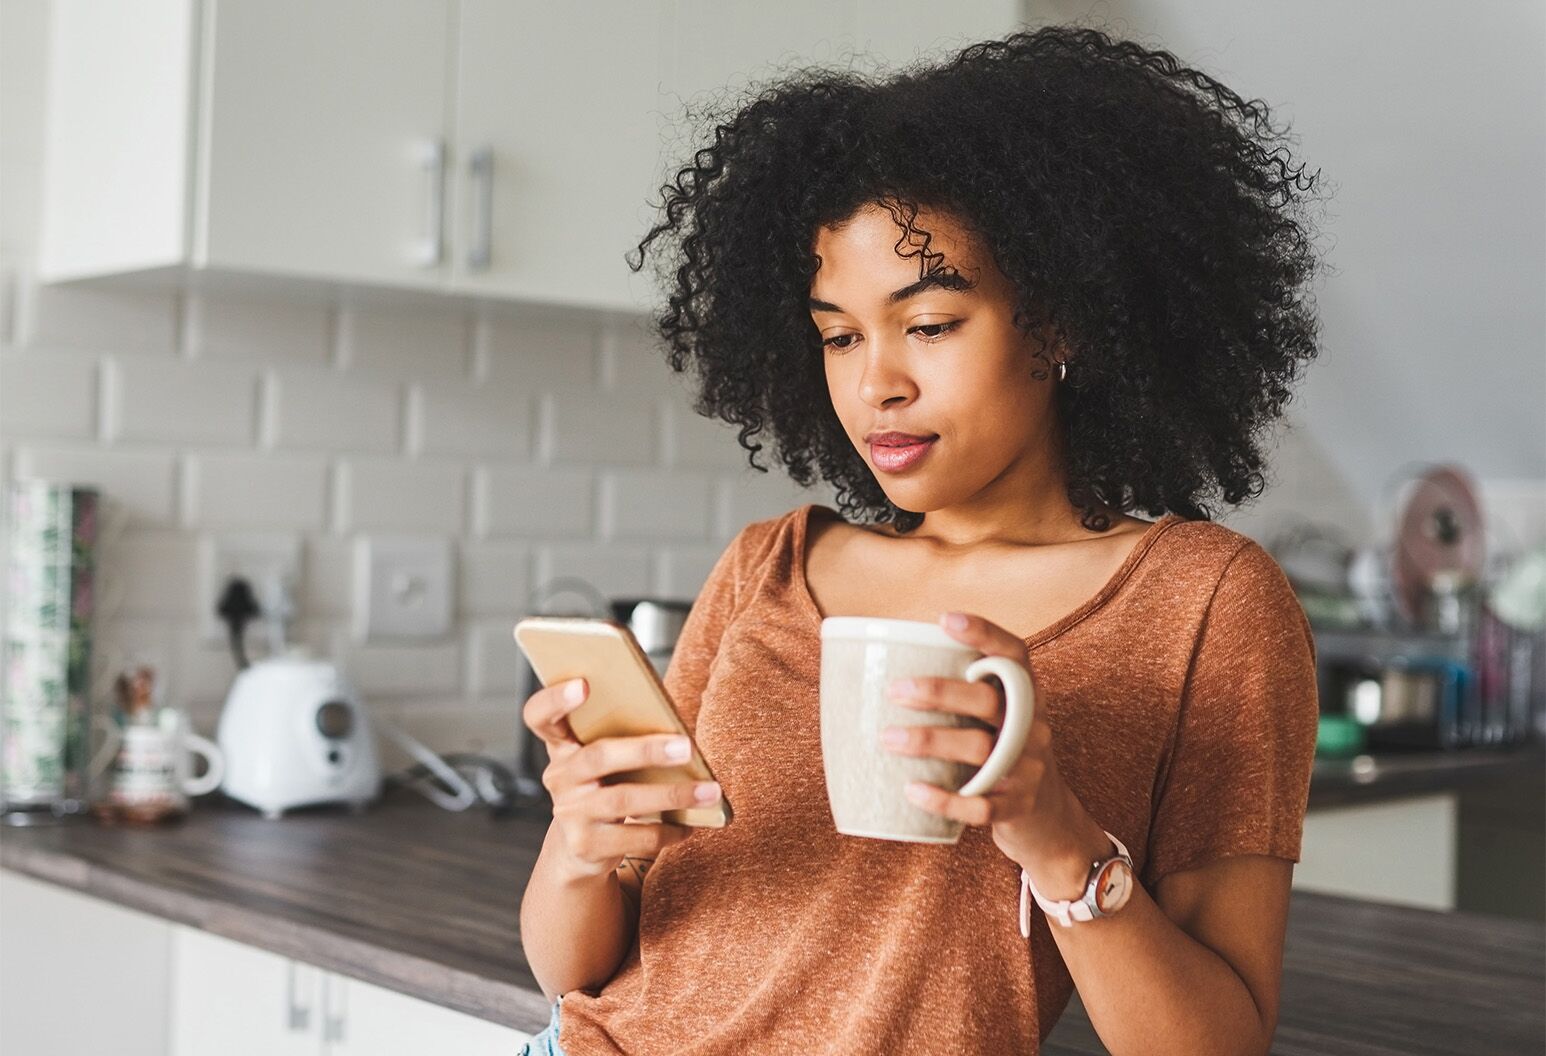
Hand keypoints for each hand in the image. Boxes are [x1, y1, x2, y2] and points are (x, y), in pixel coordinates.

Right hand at [522, 677, 721, 880]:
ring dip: (673, 795)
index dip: (555, 698)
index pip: (540, 716)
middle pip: (599, 756)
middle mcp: (559, 777)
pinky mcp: (585, 845)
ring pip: (623, 800)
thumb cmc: (604, 789)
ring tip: (709, 791)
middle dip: (646, 751)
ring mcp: (569, 813)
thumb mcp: (604, 763)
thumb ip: (623, 740)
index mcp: (562, 746)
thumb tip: (680, 735)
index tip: (584, 684)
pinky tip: (689, 825)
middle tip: (687, 747)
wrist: (580, 850)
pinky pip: (634, 837)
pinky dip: (667, 830)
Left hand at [879, 611, 1110, 897]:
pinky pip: (981, 806)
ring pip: (981, 749)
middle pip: (990, 701)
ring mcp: (1029, 768)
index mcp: (1027, 697)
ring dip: (930, 741)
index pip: (1015, 655)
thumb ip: (965, 696)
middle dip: (940, 693)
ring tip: (886, 739)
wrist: (1050, 821)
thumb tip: (885, 668)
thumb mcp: (1000, 721)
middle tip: (895, 690)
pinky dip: (944, 799)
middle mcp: (1033, 726)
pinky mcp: (1018, 807)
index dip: (985, 633)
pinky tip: (912, 791)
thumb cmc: (1005, 756)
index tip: (945, 619)